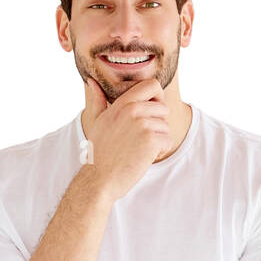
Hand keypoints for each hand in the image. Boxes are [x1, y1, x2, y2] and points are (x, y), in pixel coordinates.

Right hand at [81, 75, 174, 201]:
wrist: (99, 179)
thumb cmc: (99, 153)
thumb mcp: (97, 122)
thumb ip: (98, 100)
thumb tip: (92, 81)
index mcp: (121, 104)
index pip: (152, 85)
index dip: (157, 97)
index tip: (152, 110)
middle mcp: (132, 110)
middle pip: (163, 107)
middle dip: (158, 124)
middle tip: (141, 139)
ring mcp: (142, 124)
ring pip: (166, 126)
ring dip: (158, 140)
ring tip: (140, 150)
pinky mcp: (151, 140)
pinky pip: (168, 140)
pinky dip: (160, 151)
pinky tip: (144, 157)